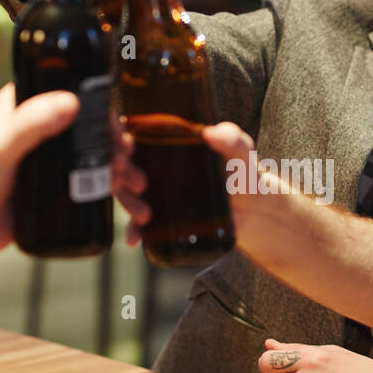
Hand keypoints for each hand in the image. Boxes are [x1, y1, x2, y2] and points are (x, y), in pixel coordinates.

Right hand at [114, 119, 280, 247]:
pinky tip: (135, 239)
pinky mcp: (159, 215)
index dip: (118, 139)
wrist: (253, 209)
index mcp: (166, 140)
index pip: (130, 133)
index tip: (126, 147)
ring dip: (127, 203)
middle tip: (141, 184)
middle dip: (121, 174)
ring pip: (126, 192)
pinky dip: (133, 230)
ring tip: (145, 215)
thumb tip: (212, 133)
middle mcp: (154, 163)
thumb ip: (232, 139)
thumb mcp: (240, 151)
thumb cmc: (243, 172)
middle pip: (122, 164)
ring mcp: (154, 191)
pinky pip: (137, 222)